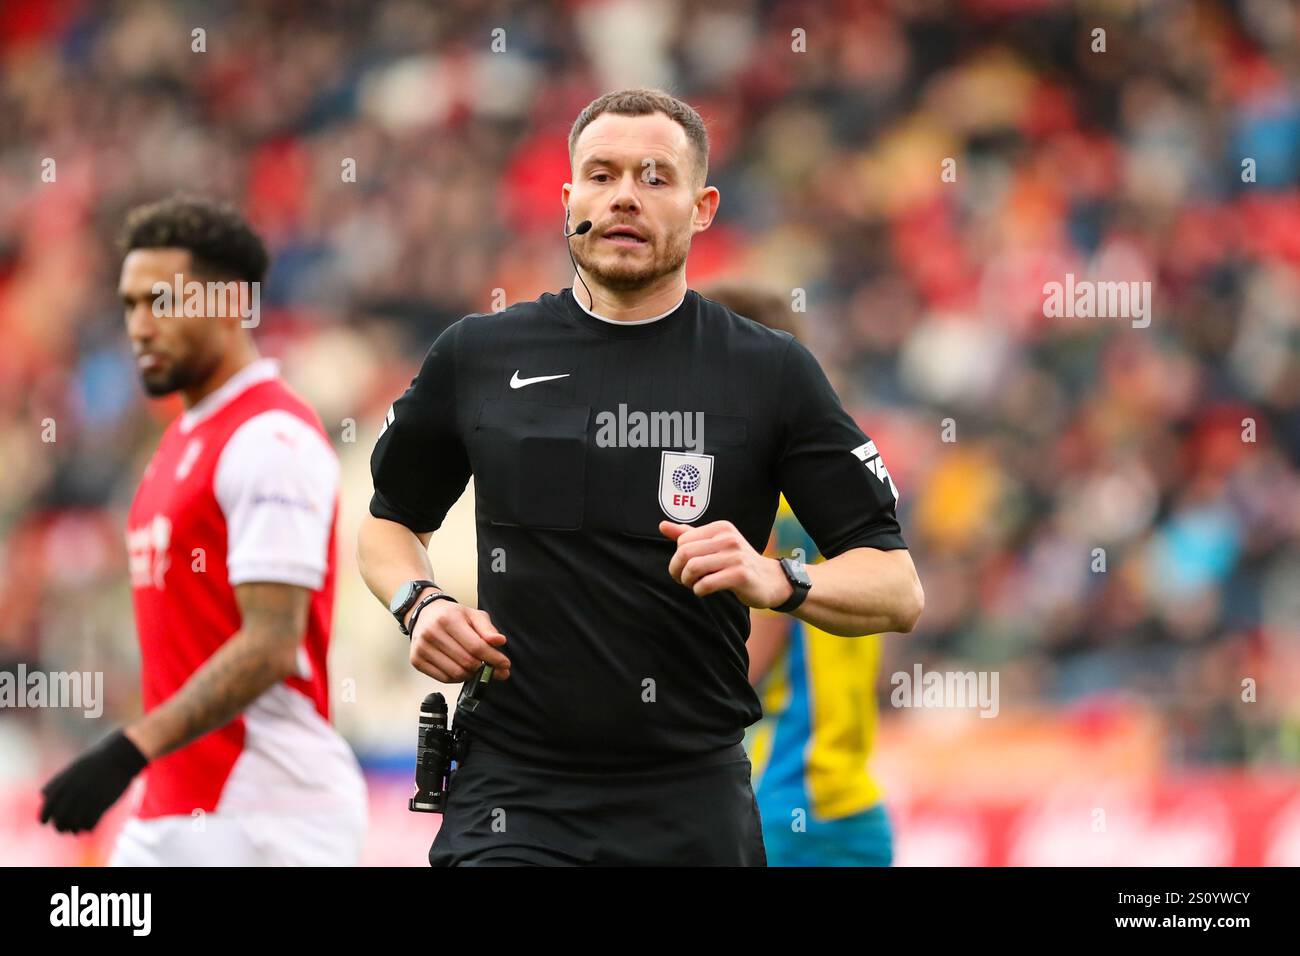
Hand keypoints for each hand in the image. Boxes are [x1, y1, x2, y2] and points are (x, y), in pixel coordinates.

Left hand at [39, 729, 147, 832]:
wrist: (120, 757)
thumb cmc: (98, 761)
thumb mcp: (74, 769)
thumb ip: (62, 784)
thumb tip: (50, 797)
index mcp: (62, 783)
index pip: (46, 807)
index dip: (44, 816)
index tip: (46, 821)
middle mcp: (71, 793)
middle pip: (58, 819)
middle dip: (59, 826)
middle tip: (63, 828)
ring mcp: (85, 800)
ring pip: (72, 825)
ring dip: (73, 829)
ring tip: (76, 829)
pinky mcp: (100, 805)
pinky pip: (88, 825)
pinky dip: (87, 828)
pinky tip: (90, 826)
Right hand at [409, 598, 510, 682]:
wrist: (423, 614)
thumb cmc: (451, 615)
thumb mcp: (472, 615)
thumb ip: (488, 629)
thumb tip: (500, 641)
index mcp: (448, 619)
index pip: (476, 646)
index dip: (493, 658)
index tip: (505, 664)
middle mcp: (432, 633)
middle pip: (466, 662)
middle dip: (484, 669)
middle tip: (494, 669)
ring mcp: (422, 648)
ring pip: (456, 673)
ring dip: (471, 675)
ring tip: (477, 668)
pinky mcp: (416, 660)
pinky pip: (444, 679)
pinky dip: (457, 678)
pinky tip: (462, 669)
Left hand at [659, 520, 793, 609]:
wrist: (770, 580)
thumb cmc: (737, 562)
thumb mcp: (715, 544)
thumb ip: (689, 535)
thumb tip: (662, 525)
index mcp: (721, 528)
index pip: (683, 541)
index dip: (677, 558)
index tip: (683, 569)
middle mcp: (728, 538)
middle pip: (684, 553)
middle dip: (677, 570)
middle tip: (683, 580)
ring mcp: (736, 556)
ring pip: (693, 568)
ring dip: (687, 581)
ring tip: (693, 585)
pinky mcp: (741, 575)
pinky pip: (707, 583)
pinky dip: (699, 590)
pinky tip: (703, 591)